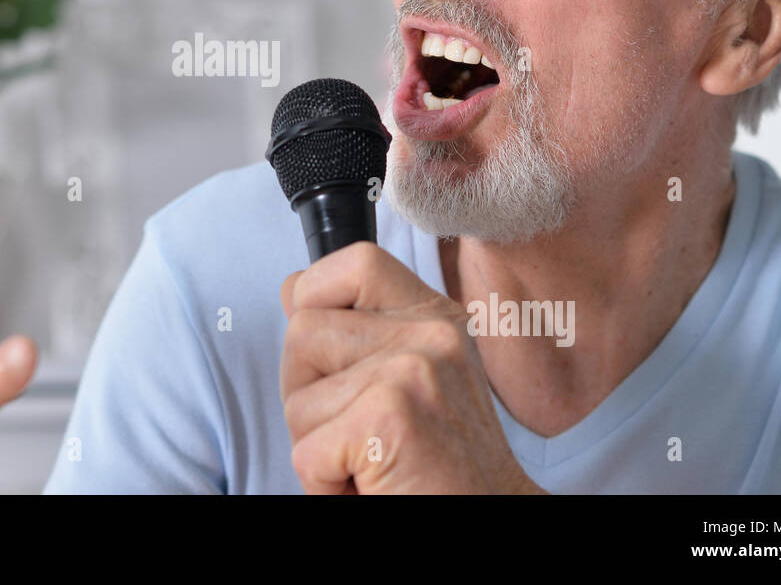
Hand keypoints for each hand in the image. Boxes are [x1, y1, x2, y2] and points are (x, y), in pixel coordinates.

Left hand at [279, 241, 543, 494]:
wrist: (488, 518)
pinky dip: (324, 483)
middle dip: (306, 393)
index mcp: (436, 317)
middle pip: (302, 331)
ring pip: (296, 398)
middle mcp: (432, 334)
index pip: (353, 262)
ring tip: (368, 461)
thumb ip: (362, 330)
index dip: (317, 300)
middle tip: (355, 432)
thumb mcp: (415, 380)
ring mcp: (412, 370)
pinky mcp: (390, 416)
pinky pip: (305, 451)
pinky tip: (373, 484)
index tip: (333, 358)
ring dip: (315, 445)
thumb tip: (293, 289)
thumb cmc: (441, 467)